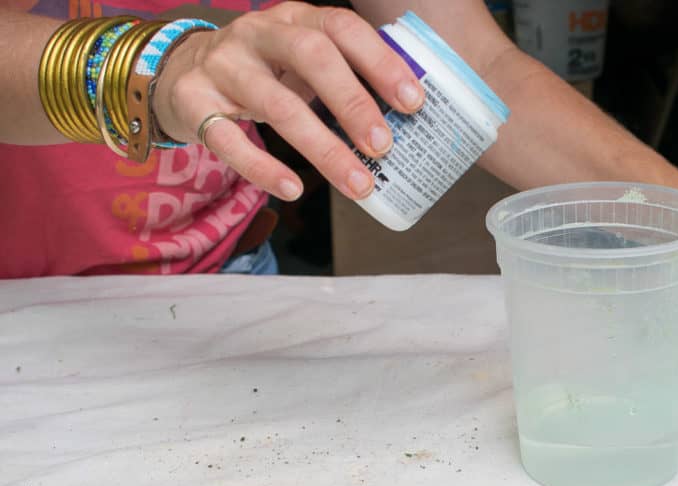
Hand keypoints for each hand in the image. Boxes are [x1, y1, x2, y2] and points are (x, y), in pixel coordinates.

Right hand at [150, 2, 424, 201]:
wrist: (178, 73)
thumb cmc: (263, 73)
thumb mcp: (300, 61)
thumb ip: (343, 77)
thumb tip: (405, 121)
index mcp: (294, 18)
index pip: (342, 28)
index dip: (380, 62)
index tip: (413, 103)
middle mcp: (257, 33)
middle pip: (311, 56)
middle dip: (353, 102)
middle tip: (384, 146)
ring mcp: (222, 65)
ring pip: (277, 104)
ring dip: (322, 148)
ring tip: (358, 183)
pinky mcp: (193, 101)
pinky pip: (228, 140)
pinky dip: (264, 168)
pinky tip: (294, 189)